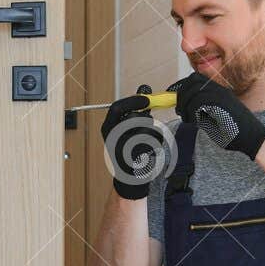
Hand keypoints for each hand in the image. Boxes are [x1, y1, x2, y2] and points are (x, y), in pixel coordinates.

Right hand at [99, 85, 171, 199]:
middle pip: (134, 118)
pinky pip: (153, 141)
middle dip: (146, 118)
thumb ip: (135, 108)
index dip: (133, 101)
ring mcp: (123, 149)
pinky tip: (152, 147)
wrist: (128, 178)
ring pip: (146, 129)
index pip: (117, 108)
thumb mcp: (128, 127)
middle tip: (149, 121)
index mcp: (107, 128)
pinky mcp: (136, 158)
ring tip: (149, 138)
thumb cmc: (129, 148)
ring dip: (153, 130)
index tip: (146, 99)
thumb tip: (144, 88)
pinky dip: (157, 141)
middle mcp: (112, 138)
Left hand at [170, 70, 264, 157]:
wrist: (254, 137)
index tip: (178, 100)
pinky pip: (197, 104)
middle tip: (180, 110)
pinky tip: (195, 123)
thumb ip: (204, 109)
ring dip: (185, 106)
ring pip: (193, 93)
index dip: (183, 88)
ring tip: (186, 118)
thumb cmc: (236, 130)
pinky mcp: (219, 106)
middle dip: (181, 96)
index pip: (196, 79)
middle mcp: (219, 91)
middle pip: (192, 82)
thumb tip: (185, 108)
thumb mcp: (218, 115)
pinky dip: (191, 114)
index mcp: (219, 91)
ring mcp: (220, 97)